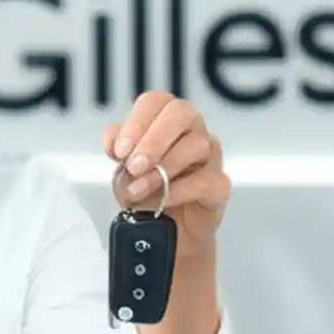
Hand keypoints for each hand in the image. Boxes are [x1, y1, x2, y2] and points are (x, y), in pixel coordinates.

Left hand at [103, 92, 230, 258]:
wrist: (163, 232)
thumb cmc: (146, 192)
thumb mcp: (122, 168)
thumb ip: (117, 148)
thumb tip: (114, 141)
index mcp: (165, 119)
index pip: (156, 101)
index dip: (136, 122)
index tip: (120, 150)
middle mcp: (192, 130)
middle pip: (181, 113)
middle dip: (154, 139)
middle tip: (134, 166)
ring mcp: (210, 156)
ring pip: (196, 145)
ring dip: (162, 169)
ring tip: (139, 189)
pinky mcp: (219, 185)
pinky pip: (206, 180)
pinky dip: (179, 190)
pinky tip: (162, 199)